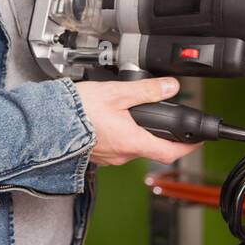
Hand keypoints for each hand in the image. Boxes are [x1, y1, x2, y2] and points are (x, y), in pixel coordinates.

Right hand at [76, 77, 201, 165]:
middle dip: (160, 134)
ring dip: (138, 133)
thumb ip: (147, 90)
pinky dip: (121, 135)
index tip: (197, 142)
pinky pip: (116, 147)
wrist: (47, 123)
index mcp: (132, 142)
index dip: (188, 148)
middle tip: (166, 119)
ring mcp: (109, 158)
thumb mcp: (117, 93)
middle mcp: (122, 155)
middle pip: (151, 148)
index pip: (170, 153)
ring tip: (134, 114)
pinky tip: (113, 121)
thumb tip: (170, 87)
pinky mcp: (97, 155)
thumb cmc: (77, 111)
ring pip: (133, 147)